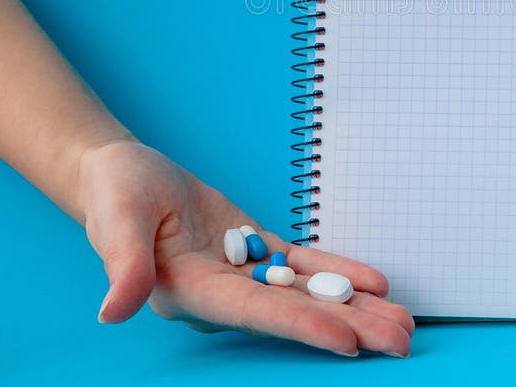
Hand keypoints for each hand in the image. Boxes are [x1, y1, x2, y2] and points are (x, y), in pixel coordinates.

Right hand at [78, 141, 413, 356]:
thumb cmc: (116, 192)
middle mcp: (224, 291)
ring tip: (402, 321)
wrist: (126, 174)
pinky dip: (338, 270)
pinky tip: (373, 283)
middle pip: (295, 312)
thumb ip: (125, 264)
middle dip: (348, 327)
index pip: (255, 313)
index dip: (301, 326)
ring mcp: (243, 271)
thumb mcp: (117, 218)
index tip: (347, 341)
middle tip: (402, 341)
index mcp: (191, 290)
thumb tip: (113, 311)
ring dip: (355, 306)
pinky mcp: (255, 247)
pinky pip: (303, 262)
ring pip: (306, 291)